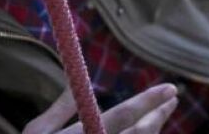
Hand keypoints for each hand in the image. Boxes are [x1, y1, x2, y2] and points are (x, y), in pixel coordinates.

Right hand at [22, 83, 178, 133]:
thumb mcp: (37, 132)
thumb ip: (60, 108)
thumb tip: (75, 80)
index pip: (123, 116)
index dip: (149, 102)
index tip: (170, 88)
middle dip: (158, 115)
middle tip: (171, 99)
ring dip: (153, 131)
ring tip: (159, 116)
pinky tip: (145, 133)